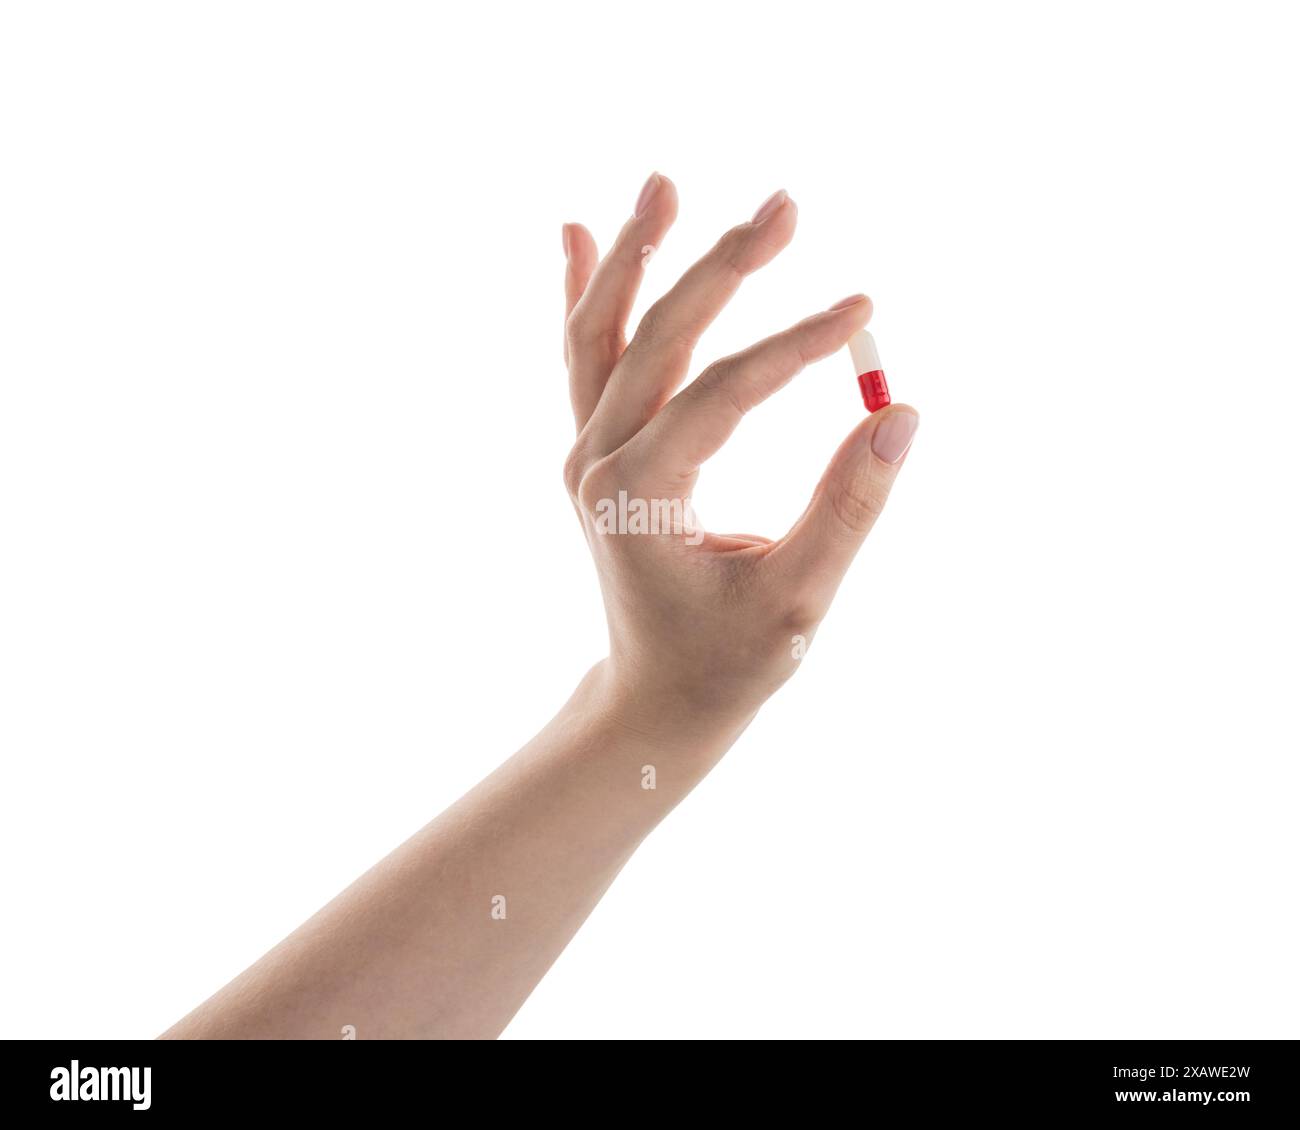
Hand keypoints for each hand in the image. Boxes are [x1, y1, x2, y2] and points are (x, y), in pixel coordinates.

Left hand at [561, 175, 918, 741]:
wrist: (659, 696)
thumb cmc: (729, 661)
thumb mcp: (798, 599)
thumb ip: (846, 509)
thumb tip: (901, 413)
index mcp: (636, 498)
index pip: (720, 394)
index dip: (795, 348)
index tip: (864, 314)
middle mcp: (598, 463)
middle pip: (654, 338)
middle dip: (721, 268)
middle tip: (785, 206)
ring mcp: (588, 452)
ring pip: (601, 333)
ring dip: (634, 256)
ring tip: (663, 183)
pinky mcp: (598, 449)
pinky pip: (585, 357)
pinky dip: (586, 294)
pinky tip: (578, 231)